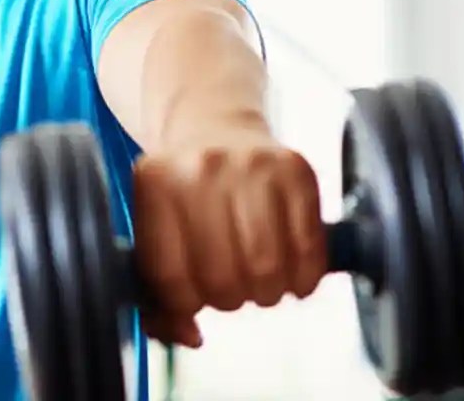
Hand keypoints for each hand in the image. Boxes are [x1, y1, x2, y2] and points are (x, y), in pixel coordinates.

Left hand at [131, 129, 325, 347]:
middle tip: (230, 286)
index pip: (170, 278)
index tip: (193, 296)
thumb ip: (157, 298)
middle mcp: (201, 168)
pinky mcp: (297, 169)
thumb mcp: (153, 231)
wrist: (215, 127)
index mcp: (154, 184)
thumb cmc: (182, 198)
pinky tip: (290, 271)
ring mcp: (252, 165)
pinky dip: (303, 278)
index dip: (185, 303)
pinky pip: (309, 252)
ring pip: (267, 272)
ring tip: (258, 279)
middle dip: (227, 299)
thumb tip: (191, 337)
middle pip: (222, 280)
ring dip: (266, 293)